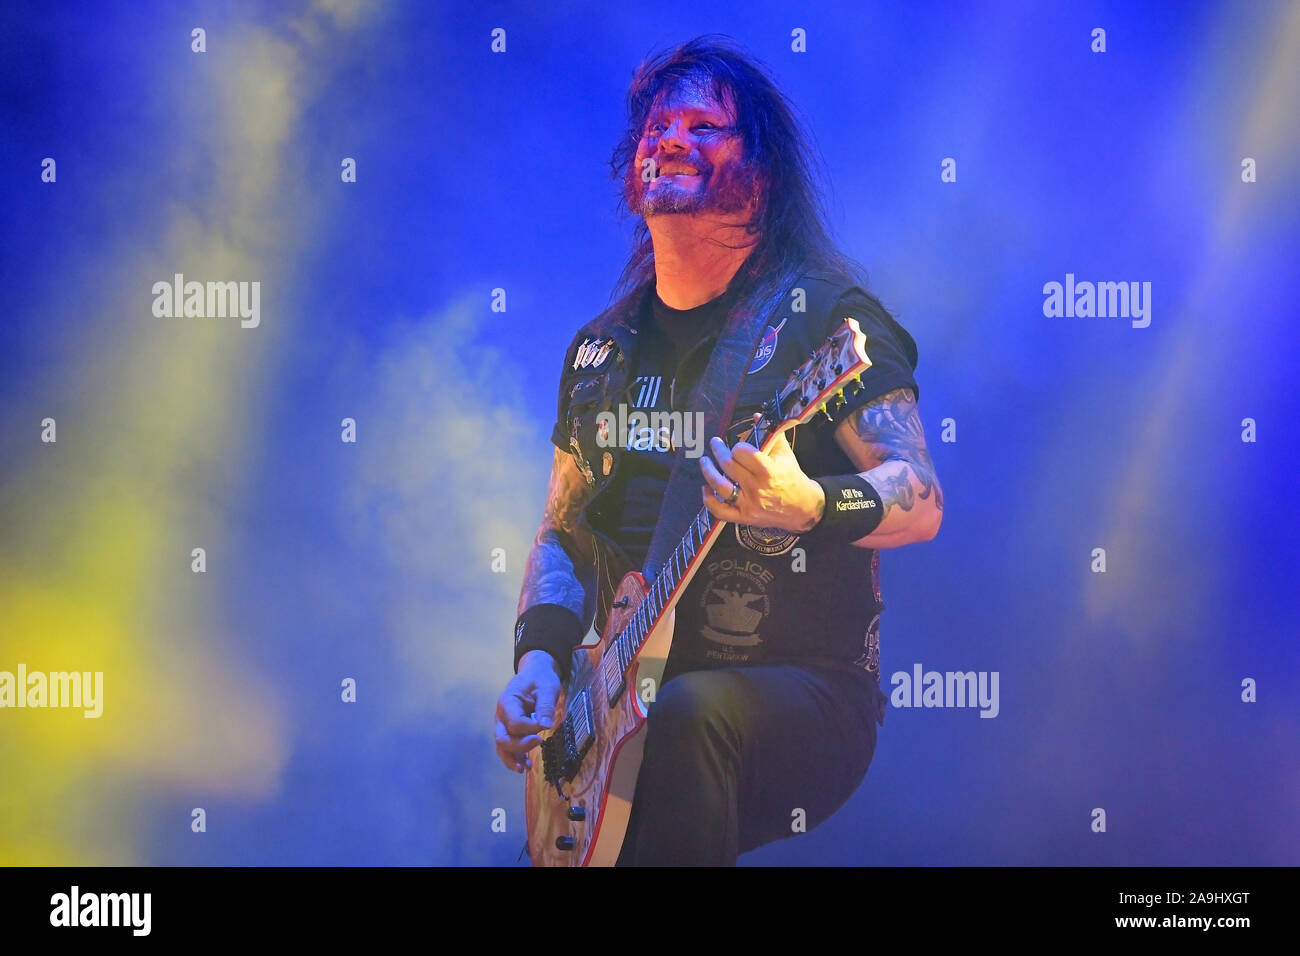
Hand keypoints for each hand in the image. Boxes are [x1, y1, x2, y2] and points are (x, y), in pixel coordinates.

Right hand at [494, 650, 561, 773]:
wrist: (535, 674)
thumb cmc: (540, 679)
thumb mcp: (546, 686)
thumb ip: (545, 705)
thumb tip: (546, 725)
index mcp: (507, 702)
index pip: (515, 722)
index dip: (530, 727)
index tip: (545, 725)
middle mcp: (501, 716)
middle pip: (503, 738)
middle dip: (520, 745)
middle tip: (539, 742)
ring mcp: (504, 725)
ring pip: (502, 747)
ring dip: (513, 759)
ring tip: (524, 768)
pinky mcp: (510, 732)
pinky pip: (508, 749)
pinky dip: (515, 759)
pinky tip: (526, 767)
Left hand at [700, 414, 825, 532]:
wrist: (802, 507)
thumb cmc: (791, 477)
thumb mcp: (785, 454)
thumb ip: (770, 434)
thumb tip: (756, 415)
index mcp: (768, 470)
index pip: (741, 452)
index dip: (737, 447)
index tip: (739, 447)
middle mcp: (756, 487)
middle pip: (728, 466)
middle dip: (718, 451)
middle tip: (715, 444)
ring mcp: (749, 504)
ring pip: (720, 486)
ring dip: (708, 471)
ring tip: (704, 461)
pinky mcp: (744, 517)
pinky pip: (720, 511)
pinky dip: (709, 500)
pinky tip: (705, 488)